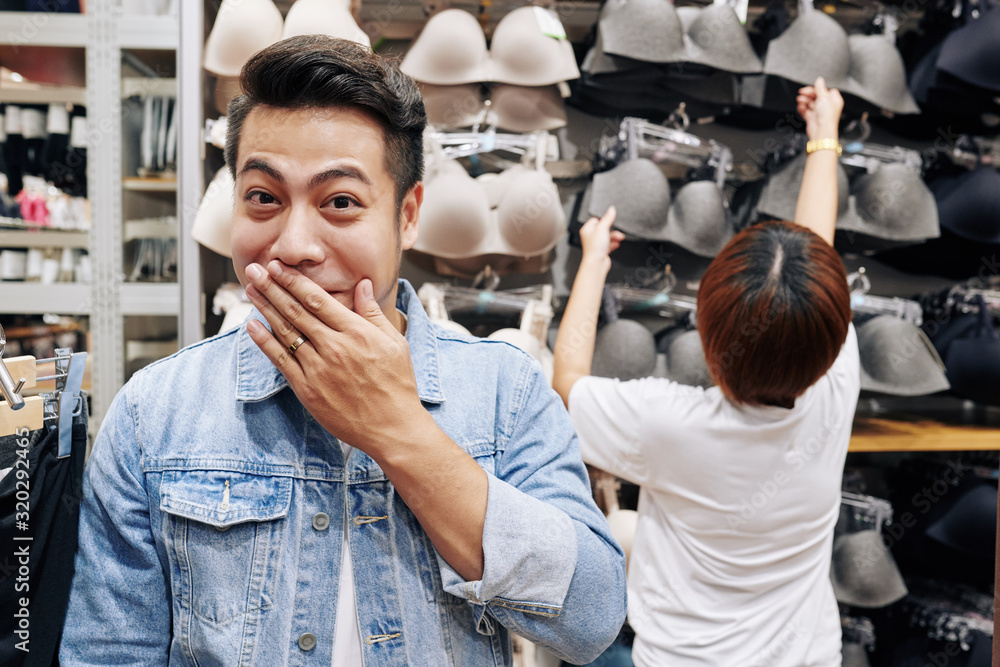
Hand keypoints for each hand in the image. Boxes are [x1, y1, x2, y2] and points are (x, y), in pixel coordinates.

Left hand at [243, 261, 426, 453]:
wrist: (393, 427)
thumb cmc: (397, 386)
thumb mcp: (395, 343)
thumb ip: (373, 312)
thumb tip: (362, 284)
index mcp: (357, 332)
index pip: (318, 299)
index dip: (294, 281)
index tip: (278, 266)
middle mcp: (335, 347)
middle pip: (296, 311)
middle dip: (273, 287)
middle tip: (254, 270)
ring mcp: (318, 369)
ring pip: (286, 332)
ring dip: (265, 308)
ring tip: (251, 290)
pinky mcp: (308, 390)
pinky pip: (281, 360)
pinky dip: (264, 342)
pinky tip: (253, 326)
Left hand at [579, 206, 624, 271]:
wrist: (597, 263)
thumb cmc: (595, 248)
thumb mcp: (602, 228)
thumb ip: (608, 218)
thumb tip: (611, 210)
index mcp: (587, 229)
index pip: (596, 219)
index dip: (604, 219)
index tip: (611, 219)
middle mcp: (590, 236)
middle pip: (603, 228)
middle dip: (612, 230)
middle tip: (617, 230)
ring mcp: (596, 243)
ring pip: (607, 236)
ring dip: (614, 237)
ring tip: (620, 238)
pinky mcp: (601, 250)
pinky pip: (609, 244)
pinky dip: (614, 243)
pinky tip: (617, 244)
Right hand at [797, 77, 843, 140]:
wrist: (821, 130)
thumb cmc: (827, 116)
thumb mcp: (824, 97)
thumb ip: (820, 88)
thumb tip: (819, 80)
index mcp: (834, 100)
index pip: (826, 91)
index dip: (819, 89)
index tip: (813, 87)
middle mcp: (827, 106)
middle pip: (817, 96)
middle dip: (809, 94)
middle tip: (802, 92)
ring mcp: (819, 112)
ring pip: (810, 103)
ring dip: (804, 100)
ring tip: (800, 100)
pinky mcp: (812, 118)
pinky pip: (806, 111)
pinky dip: (802, 108)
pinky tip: (800, 106)